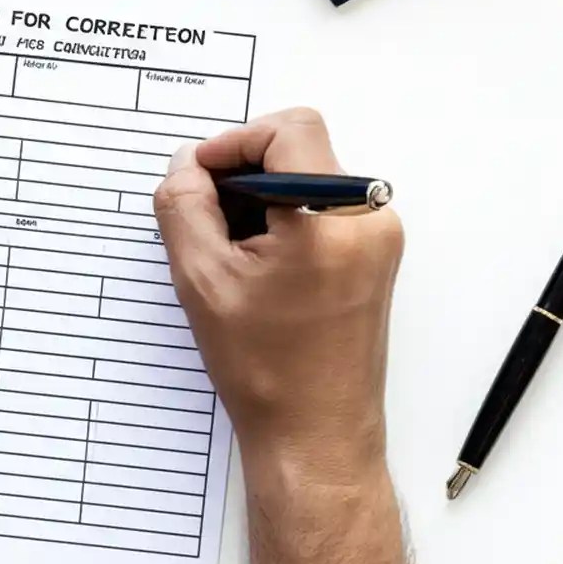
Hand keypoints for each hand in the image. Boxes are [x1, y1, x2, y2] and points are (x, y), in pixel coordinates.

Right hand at [154, 108, 404, 563]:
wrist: (315, 433)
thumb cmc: (266, 370)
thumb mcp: (202, 279)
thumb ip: (184, 206)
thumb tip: (184, 165)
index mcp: (332, 218)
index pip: (289, 129)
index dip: (235, 142)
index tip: (201, 177)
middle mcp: (369, 218)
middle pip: (299, 151)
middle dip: (244, 176)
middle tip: (208, 223)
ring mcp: (378, 238)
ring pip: (309, 179)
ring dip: (262, 201)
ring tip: (233, 257)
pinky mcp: (375, 256)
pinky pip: (324, 208)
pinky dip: (284, 221)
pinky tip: (257, 268)